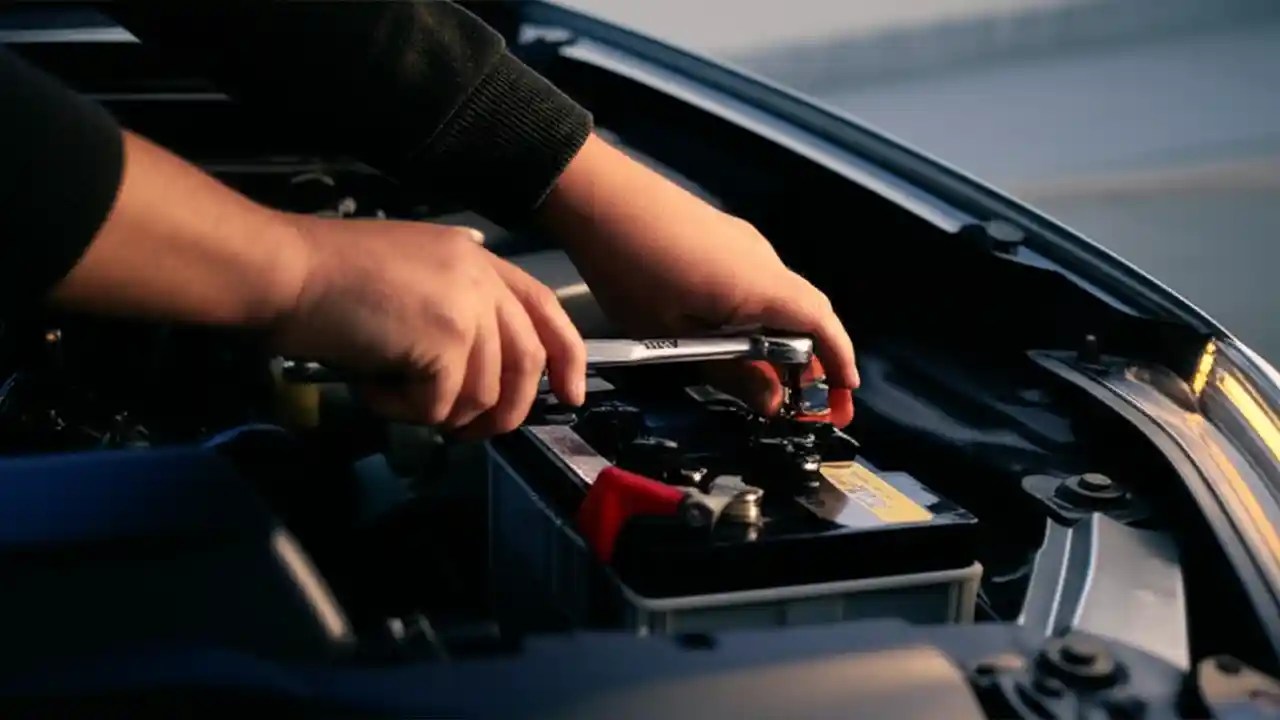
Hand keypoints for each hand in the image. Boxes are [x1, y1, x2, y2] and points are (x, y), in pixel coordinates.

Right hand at [272, 215, 586, 434]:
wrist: (282, 270)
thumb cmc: (326, 276)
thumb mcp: (408, 275)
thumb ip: (453, 304)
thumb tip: (477, 367)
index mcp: (478, 259)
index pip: (545, 309)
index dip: (567, 356)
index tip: (570, 396)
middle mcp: (481, 277)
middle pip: (527, 361)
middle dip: (505, 411)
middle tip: (466, 432)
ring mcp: (466, 306)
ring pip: (485, 393)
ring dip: (438, 412)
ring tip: (391, 394)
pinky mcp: (444, 339)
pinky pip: (442, 405)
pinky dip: (403, 412)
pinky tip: (370, 387)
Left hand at [540, 135, 856, 424]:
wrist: (598, 195)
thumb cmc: (629, 266)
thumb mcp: (675, 337)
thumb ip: (731, 372)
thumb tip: (772, 400)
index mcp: (761, 287)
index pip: (824, 327)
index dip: (840, 364)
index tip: (843, 397)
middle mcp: (764, 260)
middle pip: (809, 315)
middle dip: (815, 362)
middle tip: (807, 404)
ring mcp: (744, 244)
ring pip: (783, 300)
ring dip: (785, 341)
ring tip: (768, 380)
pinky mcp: (724, 238)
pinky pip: (759, 283)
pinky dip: (763, 317)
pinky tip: (738, 339)